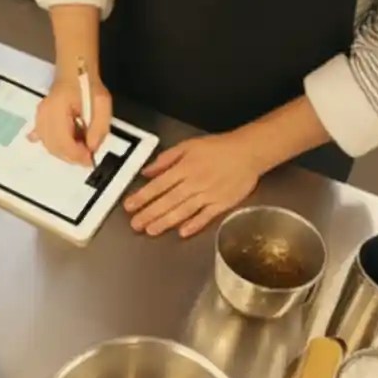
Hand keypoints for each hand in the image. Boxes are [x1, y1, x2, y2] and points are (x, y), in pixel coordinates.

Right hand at [29, 73, 112, 166]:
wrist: (74, 73)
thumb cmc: (88, 86)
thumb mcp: (102, 104)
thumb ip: (99, 127)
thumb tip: (91, 148)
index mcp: (57, 109)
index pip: (63, 141)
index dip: (76, 155)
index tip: (90, 159)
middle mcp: (44, 115)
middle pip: (54, 147)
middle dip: (72, 156)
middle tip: (87, 155)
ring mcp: (39, 117)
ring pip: (48, 145)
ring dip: (64, 152)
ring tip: (79, 147)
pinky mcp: (39, 119)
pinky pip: (43, 138)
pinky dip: (54, 145)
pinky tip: (61, 145)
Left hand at [125, 133, 261, 237]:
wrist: (248, 152)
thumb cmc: (218, 147)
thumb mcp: (188, 145)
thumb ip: (165, 159)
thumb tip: (147, 172)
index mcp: (185, 167)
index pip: (159, 185)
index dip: (142, 197)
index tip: (129, 206)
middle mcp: (195, 182)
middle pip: (168, 200)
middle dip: (149, 213)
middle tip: (135, 224)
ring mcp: (209, 194)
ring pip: (184, 210)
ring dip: (166, 221)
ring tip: (151, 230)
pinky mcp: (222, 204)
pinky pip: (206, 216)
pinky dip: (194, 224)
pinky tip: (182, 232)